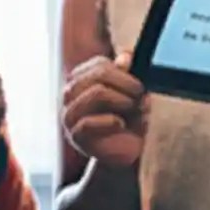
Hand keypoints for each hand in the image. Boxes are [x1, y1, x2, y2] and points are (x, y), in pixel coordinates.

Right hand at [61, 53, 147, 167]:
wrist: (126, 152)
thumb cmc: (129, 120)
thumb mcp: (132, 93)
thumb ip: (127, 73)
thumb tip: (125, 57)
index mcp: (82, 79)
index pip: (99, 64)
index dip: (123, 73)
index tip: (139, 86)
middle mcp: (70, 94)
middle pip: (98, 76)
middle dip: (125, 85)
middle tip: (139, 97)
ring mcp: (69, 114)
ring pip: (96, 94)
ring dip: (121, 101)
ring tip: (132, 110)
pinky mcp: (74, 135)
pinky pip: (90, 121)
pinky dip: (111, 121)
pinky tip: (120, 124)